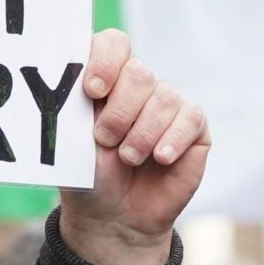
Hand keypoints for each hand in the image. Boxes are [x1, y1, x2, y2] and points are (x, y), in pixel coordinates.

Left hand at [58, 31, 208, 264]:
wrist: (113, 219)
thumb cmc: (88, 177)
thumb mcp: (72, 142)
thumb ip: (74, 108)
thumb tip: (70, 76)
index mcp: (105, 80)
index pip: (113, 44)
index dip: (105, 61)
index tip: (93, 91)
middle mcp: (137, 87)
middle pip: (138, 72)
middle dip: (119, 111)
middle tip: (105, 140)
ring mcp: (167, 105)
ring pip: (164, 97)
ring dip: (142, 133)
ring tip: (128, 158)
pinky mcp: (192, 128)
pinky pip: (190, 118)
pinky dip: (172, 139)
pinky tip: (160, 159)